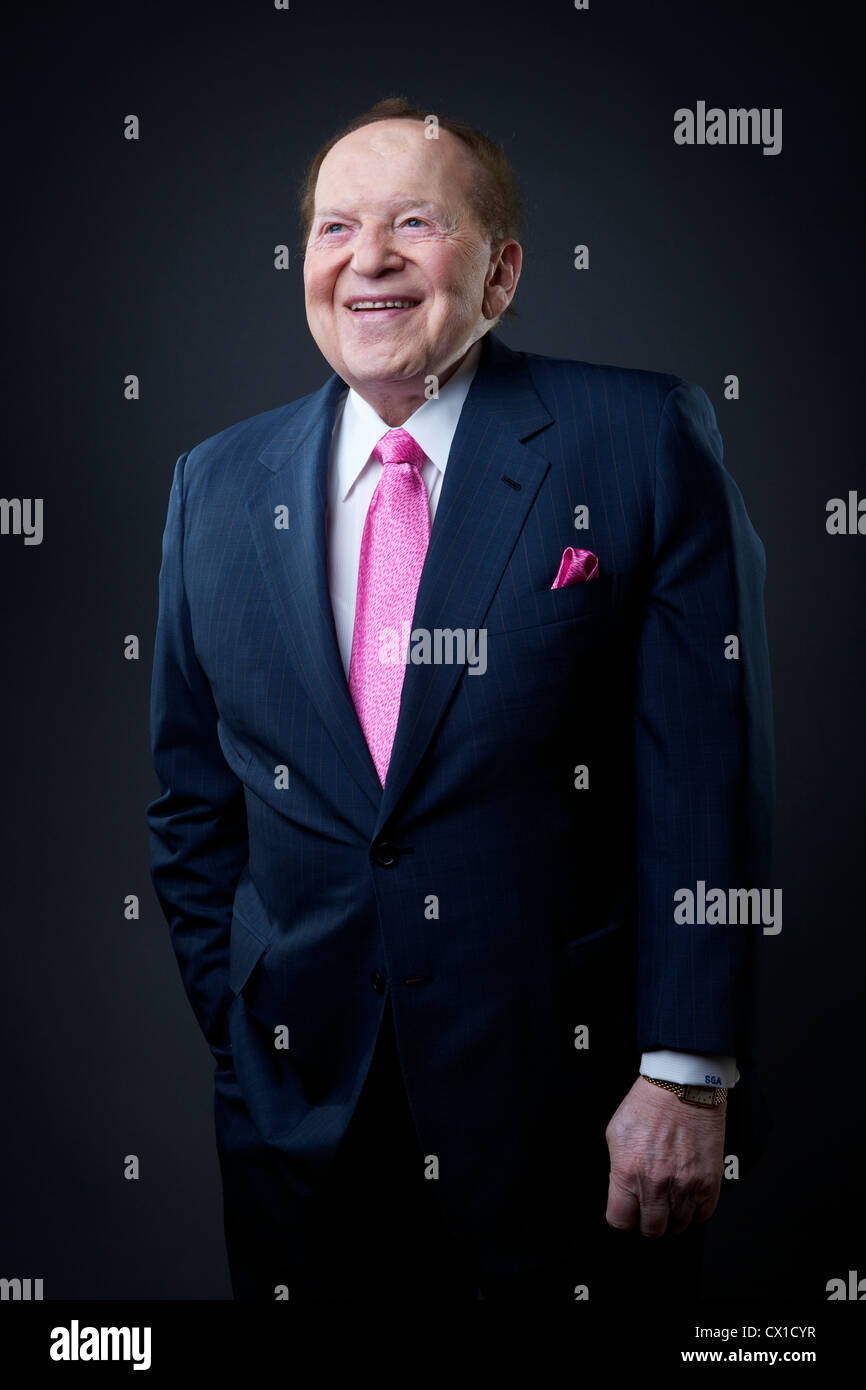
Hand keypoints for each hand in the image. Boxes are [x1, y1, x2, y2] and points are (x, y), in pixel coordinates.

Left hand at [604, 1077, 725, 1236]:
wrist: (682, 1087)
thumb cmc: (648, 1104)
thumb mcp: (615, 1135)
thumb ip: (618, 1169)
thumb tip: (622, 1191)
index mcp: (627, 1173)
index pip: (620, 1221)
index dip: (623, 1218)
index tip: (628, 1213)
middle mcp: (656, 1184)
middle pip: (651, 1230)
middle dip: (648, 1222)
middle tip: (650, 1208)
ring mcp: (685, 1186)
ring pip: (678, 1226)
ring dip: (673, 1217)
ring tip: (670, 1199)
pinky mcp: (709, 1182)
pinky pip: (703, 1215)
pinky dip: (695, 1211)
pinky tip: (688, 1197)